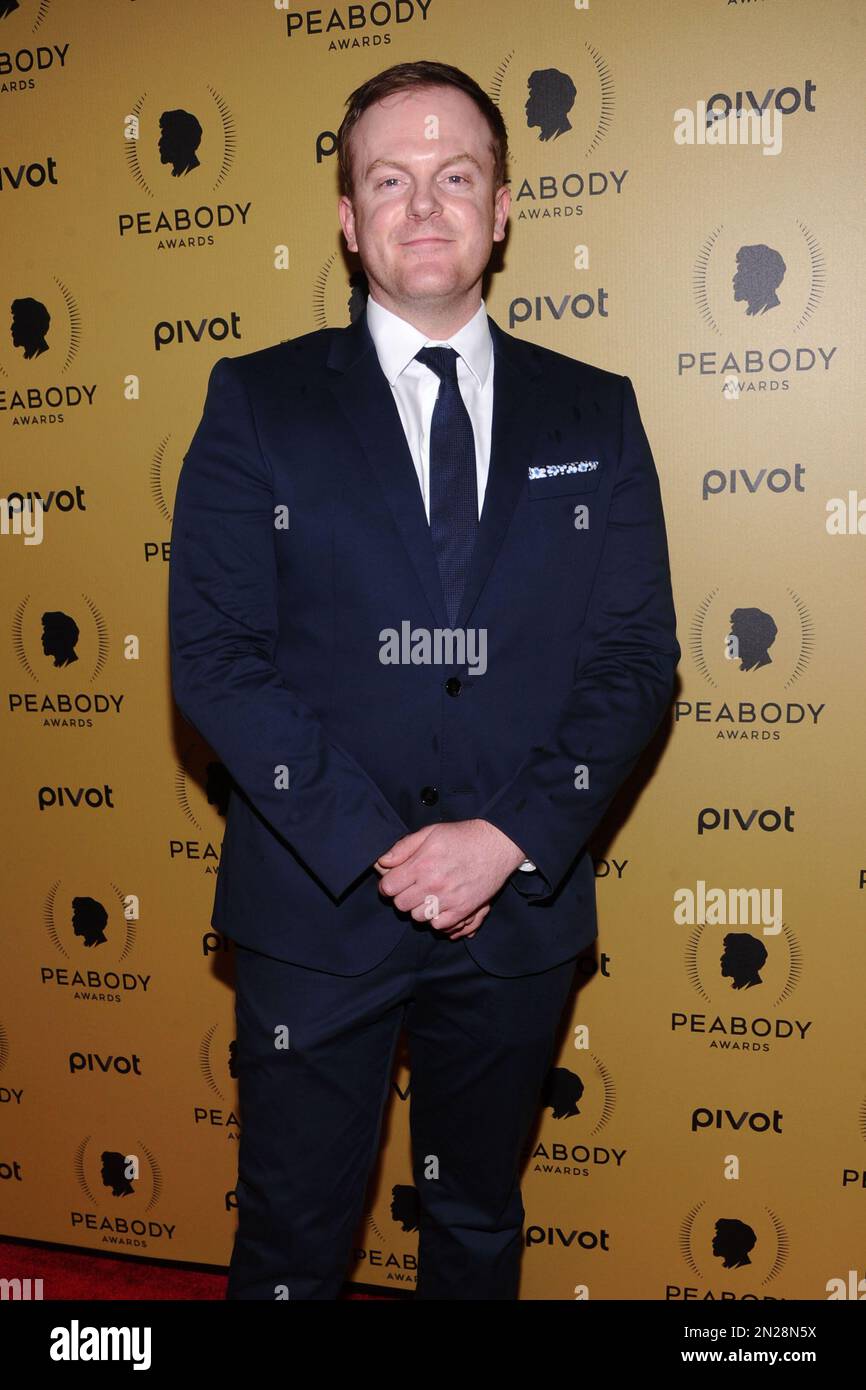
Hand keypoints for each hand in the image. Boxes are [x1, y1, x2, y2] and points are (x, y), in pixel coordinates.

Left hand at [375, 819, 525, 933]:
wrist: (496, 844)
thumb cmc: (462, 836)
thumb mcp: (430, 833)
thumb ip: (403, 848)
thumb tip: (382, 862)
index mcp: (422, 864)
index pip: (388, 887)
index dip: (388, 884)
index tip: (395, 881)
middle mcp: (433, 883)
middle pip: (400, 905)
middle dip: (402, 896)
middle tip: (412, 888)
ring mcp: (449, 898)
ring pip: (417, 917)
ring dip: (418, 908)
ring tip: (427, 895)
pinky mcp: (463, 909)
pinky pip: (438, 925)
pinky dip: (436, 918)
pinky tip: (440, 905)